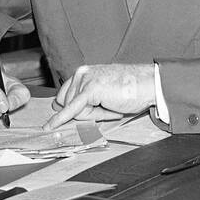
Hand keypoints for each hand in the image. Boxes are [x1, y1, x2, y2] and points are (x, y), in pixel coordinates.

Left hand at [42, 63, 156, 128]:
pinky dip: (60, 119)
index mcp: (84, 72)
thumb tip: (69, 115)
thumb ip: (87, 102)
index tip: (63, 118)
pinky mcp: (90, 89)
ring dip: (93, 114)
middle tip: (109, 106)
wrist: (149, 85)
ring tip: (112, 104)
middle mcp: (81, 73)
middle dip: (86, 112)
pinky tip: (49, 127)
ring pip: (74, 110)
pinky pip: (72, 110)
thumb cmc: (132, 90)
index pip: (66, 95)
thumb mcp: (104, 96)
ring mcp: (84, 80)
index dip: (71, 108)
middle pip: (68, 103)